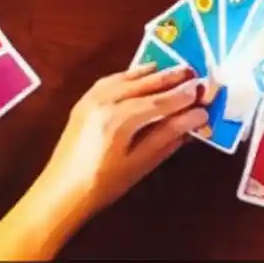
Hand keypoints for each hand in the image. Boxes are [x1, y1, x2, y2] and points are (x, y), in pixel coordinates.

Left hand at [36, 64, 204, 212]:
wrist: (61, 192)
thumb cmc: (103, 185)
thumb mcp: (140, 163)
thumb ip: (168, 135)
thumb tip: (197, 117)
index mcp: (118, 119)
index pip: (159, 102)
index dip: (183, 96)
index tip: (203, 91)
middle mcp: (104, 101)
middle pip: (144, 84)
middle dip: (170, 78)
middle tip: (194, 73)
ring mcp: (91, 98)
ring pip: (128, 78)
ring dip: (152, 74)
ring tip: (174, 70)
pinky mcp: (84, 101)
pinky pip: (112, 80)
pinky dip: (131, 75)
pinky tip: (143, 75)